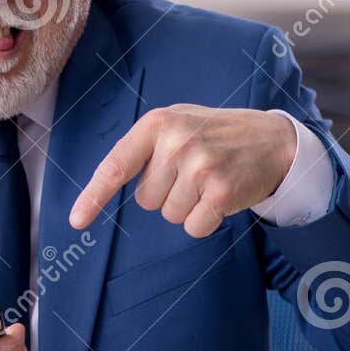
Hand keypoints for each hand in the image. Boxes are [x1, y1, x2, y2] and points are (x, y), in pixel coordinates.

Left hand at [69, 105, 295, 237]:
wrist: (272, 139)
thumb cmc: (214, 134)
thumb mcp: (177, 123)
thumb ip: (143, 147)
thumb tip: (103, 183)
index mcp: (157, 123)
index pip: (115, 165)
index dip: (93, 196)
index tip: (77, 220)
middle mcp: (175, 142)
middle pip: (145, 199)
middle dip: (166, 193)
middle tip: (193, 171)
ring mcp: (200, 166)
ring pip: (168, 215)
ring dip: (186, 206)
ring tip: (209, 180)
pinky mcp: (221, 191)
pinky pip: (193, 227)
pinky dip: (205, 220)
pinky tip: (220, 196)